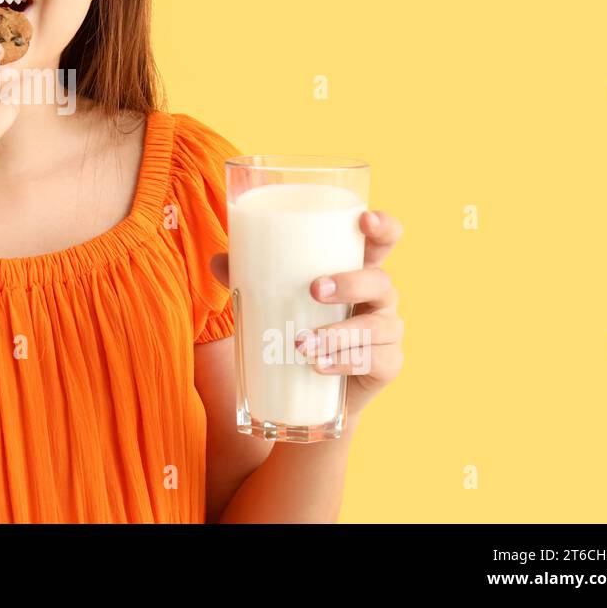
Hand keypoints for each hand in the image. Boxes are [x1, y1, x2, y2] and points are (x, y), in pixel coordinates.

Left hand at [209, 209, 405, 424]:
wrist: (310, 388)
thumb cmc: (299, 324)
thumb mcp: (275, 297)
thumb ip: (248, 277)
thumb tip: (218, 261)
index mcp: (357, 269)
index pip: (384, 241)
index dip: (383, 227)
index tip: (365, 219)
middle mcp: (380, 297)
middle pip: (381, 281)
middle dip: (350, 283)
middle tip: (314, 289)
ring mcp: (388, 331)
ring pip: (376, 327)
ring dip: (338, 334)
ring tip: (301, 343)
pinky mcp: (387, 365)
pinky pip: (375, 361)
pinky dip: (344, 362)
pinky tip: (318, 366)